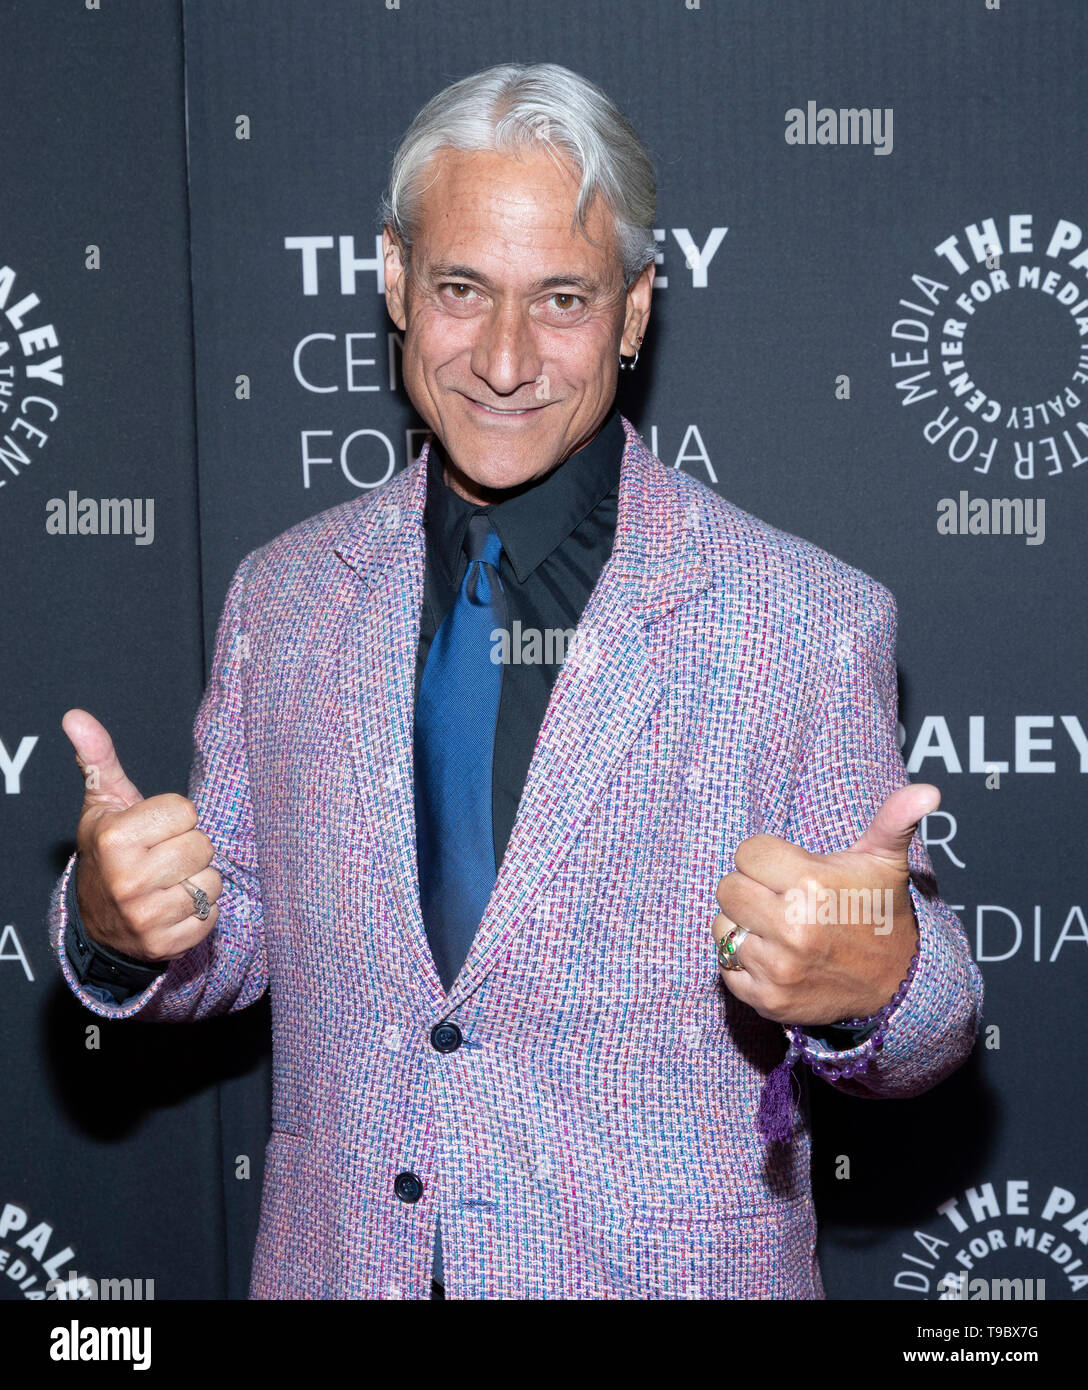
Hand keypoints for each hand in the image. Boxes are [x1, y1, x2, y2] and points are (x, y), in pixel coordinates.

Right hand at [62, 708, 221, 961]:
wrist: (99, 920)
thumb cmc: (109, 851)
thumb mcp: (103, 803)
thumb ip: (98, 758)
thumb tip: (76, 716)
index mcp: (116, 840)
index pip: (186, 811)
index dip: (173, 818)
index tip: (152, 830)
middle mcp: (130, 881)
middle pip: (203, 845)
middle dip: (187, 848)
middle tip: (161, 857)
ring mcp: (148, 917)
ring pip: (212, 880)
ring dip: (197, 880)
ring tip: (167, 882)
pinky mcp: (168, 944)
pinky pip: (213, 914)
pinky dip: (200, 911)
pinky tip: (174, 908)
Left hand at [711, 784, 938, 1026]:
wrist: (894, 984)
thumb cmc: (878, 910)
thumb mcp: (885, 861)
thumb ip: (895, 818)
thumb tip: (928, 790)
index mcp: (813, 885)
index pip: (747, 852)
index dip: (766, 857)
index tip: (788, 869)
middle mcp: (793, 928)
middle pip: (728, 888)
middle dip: (750, 887)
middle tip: (780, 897)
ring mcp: (779, 968)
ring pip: (722, 926)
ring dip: (744, 924)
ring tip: (777, 926)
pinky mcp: (768, 1000)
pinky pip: (725, 966)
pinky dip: (742, 961)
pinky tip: (773, 955)